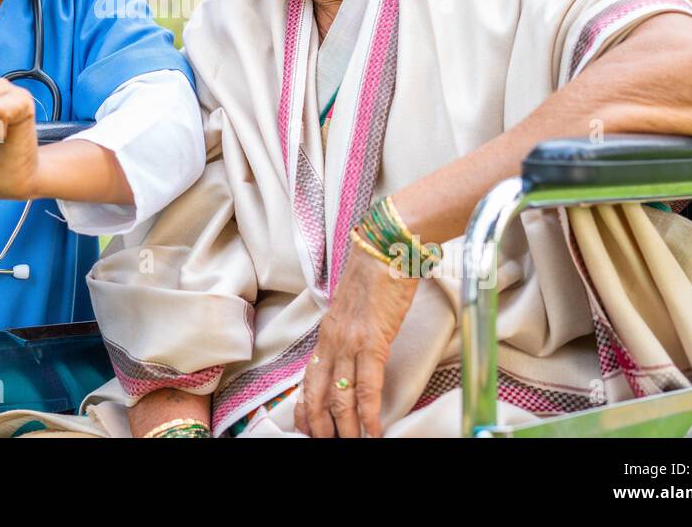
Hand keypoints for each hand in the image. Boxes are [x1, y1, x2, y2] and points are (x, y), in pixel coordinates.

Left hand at [295, 246, 419, 437]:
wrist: (385, 247)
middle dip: (319, 424)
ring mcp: (349, 343)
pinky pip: (366, 388)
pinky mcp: (372, 342)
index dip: (305, 406)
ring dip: (345, 428)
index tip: (306, 426)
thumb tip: (359, 347)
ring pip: (340, 397)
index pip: (309, 377)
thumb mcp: (356, 305)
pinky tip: (373, 431)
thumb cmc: (376, 272)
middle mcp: (332, 340)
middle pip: (317, 393)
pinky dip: (369, 415)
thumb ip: (352, 329)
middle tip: (324, 442)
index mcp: (328, 332)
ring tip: (351, 444)